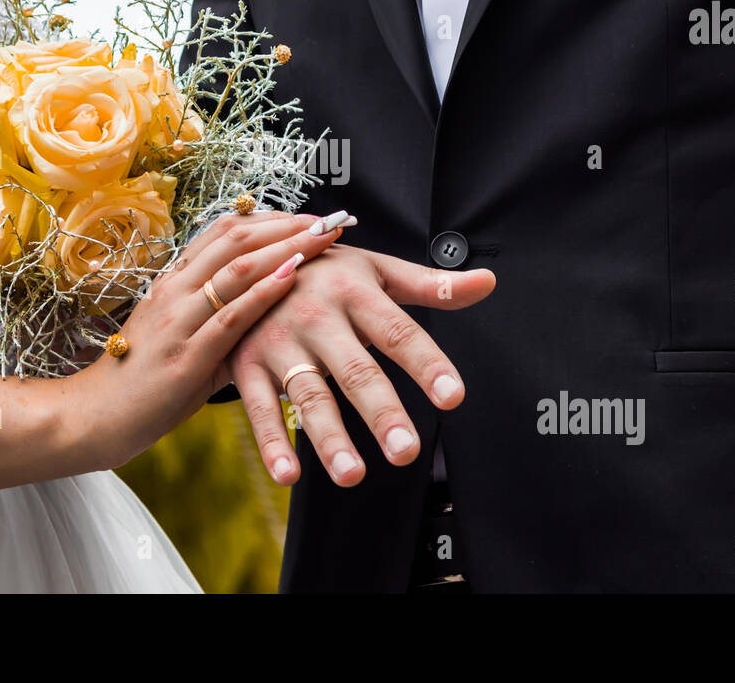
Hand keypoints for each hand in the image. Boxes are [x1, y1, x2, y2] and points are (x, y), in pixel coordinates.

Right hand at [78, 211, 349, 467]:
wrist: (94, 418)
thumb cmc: (142, 382)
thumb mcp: (180, 337)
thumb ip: (218, 321)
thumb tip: (266, 313)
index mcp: (171, 281)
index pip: (223, 231)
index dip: (269, 218)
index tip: (307, 216)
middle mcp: (174, 290)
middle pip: (236, 239)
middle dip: (287, 225)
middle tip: (328, 220)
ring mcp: (179, 320)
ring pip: (237, 268)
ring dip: (286, 248)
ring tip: (324, 238)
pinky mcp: (187, 355)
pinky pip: (232, 315)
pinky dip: (265, 291)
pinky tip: (294, 276)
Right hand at [228, 235, 495, 486]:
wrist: (246, 259)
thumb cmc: (325, 271)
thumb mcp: (376, 269)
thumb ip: (431, 284)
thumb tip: (488, 282)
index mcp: (353, 291)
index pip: (398, 332)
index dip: (427, 364)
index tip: (454, 397)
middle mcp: (315, 316)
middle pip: (355, 369)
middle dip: (380, 412)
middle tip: (406, 452)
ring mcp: (278, 341)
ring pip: (307, 394)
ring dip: (328, 437)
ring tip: (353, 475)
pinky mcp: (245, 363)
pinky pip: (258, 407)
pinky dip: (271, 442)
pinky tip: (288, 475)